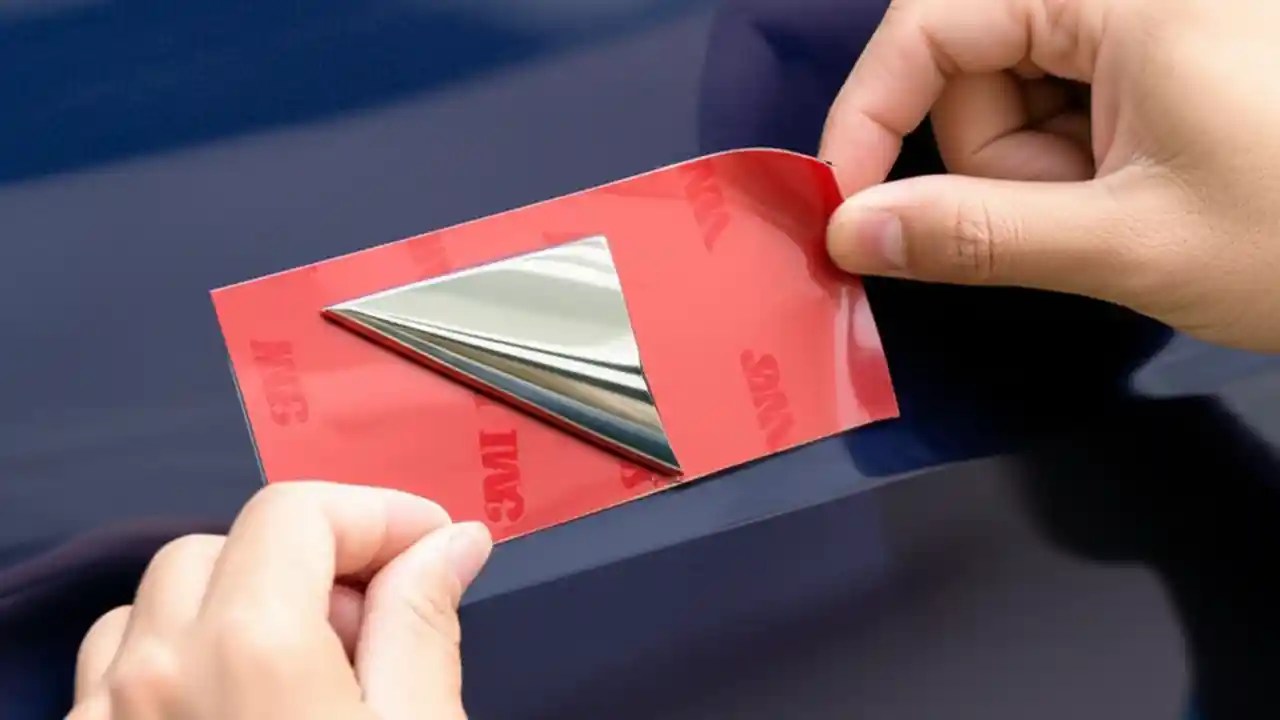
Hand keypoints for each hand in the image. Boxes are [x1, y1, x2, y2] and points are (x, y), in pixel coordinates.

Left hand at [69, 482, 492, 718]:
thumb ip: (423, 626)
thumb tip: (447, 545)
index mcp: (247, 652)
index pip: (299, 511)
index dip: (378, 514)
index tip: (430, 544)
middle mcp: (153, 678)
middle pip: (225, 548)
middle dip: (310, 564)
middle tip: (378, 623)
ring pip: (156, 608)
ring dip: (236, 613)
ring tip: (308, 676)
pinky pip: (114, 677)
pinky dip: (180, 668)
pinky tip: (243, 713)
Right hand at [821, 0, 1279, 351]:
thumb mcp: (1128, 242)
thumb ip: (976, 236)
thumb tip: (853, 232)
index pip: (933, 22)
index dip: (871, 112)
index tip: (843, 205)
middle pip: (972, 62)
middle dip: (994, 158)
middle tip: (1068, 222)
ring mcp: (1146, 22)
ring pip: (1014, 92)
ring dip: (1037, 171)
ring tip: (1123, 213)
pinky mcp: (1161, 57)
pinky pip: (1062, 104)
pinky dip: (1072, 165)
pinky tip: (1136, 195)